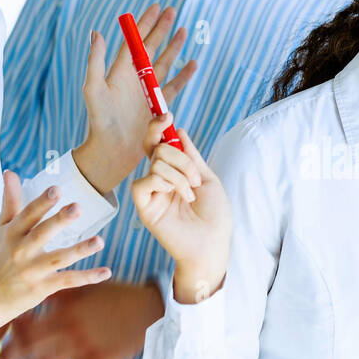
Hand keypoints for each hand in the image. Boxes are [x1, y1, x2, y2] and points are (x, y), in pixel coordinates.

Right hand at [0, 171, 111, 339]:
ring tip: (100, 241)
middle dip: (59, 221)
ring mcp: (33, 271)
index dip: (42, 203)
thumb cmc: (1, 256)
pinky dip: (87, 277)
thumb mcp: (3, 229)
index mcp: (13, 233)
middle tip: (77, 208)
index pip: (28, 215)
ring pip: (59, 259)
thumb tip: (10, 172)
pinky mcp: (43, 288)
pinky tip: (106, 272)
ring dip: (79, 250)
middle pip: (42, 234)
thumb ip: (10, 201)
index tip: (57, 189)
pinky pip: (68, 281)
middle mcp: (22, 251)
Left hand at [0, 281, 165, 358]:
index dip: (9, 332)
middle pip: (31, 346)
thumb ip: (63, 290)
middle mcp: (69, 328)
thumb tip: (40, 290)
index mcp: (65, 309)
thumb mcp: (89, 287)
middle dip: (10, 358)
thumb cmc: (120, 295)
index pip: (29, 321)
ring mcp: (83, 346)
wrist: (150, 308)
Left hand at [74, 4, 192, 194]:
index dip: (144, 24)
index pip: (134, 42)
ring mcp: (148, 92)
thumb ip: (96, 61)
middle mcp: (135, 79)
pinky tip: (193, 63)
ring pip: (165, 63)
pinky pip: (175, 87)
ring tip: (184, 31)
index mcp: (120, 72)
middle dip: (161, 28)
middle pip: (151, 48)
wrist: (113, 151)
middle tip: (172, 10)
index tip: (155, 7)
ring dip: (174, 47)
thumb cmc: (100, 121)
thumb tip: (97, 32)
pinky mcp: (159, 107)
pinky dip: (185, 75)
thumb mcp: (93, 89)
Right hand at [130, 115, 230, 304]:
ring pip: (156, 161)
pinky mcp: (144, 206)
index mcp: (174, 172)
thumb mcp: (207, 178)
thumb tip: (178, 129)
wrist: (213, 243)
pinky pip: (144, 180)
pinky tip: (179, 197)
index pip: (158, 143)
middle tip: (196, 179)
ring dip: (181, 174)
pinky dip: (166, 183)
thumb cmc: (214, 216)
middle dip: (181, 157)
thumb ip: (191, 154)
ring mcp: (151, 192)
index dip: (158, 127)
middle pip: (158, 147)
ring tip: (191, 194)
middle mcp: (159, 180)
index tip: (166, 115)